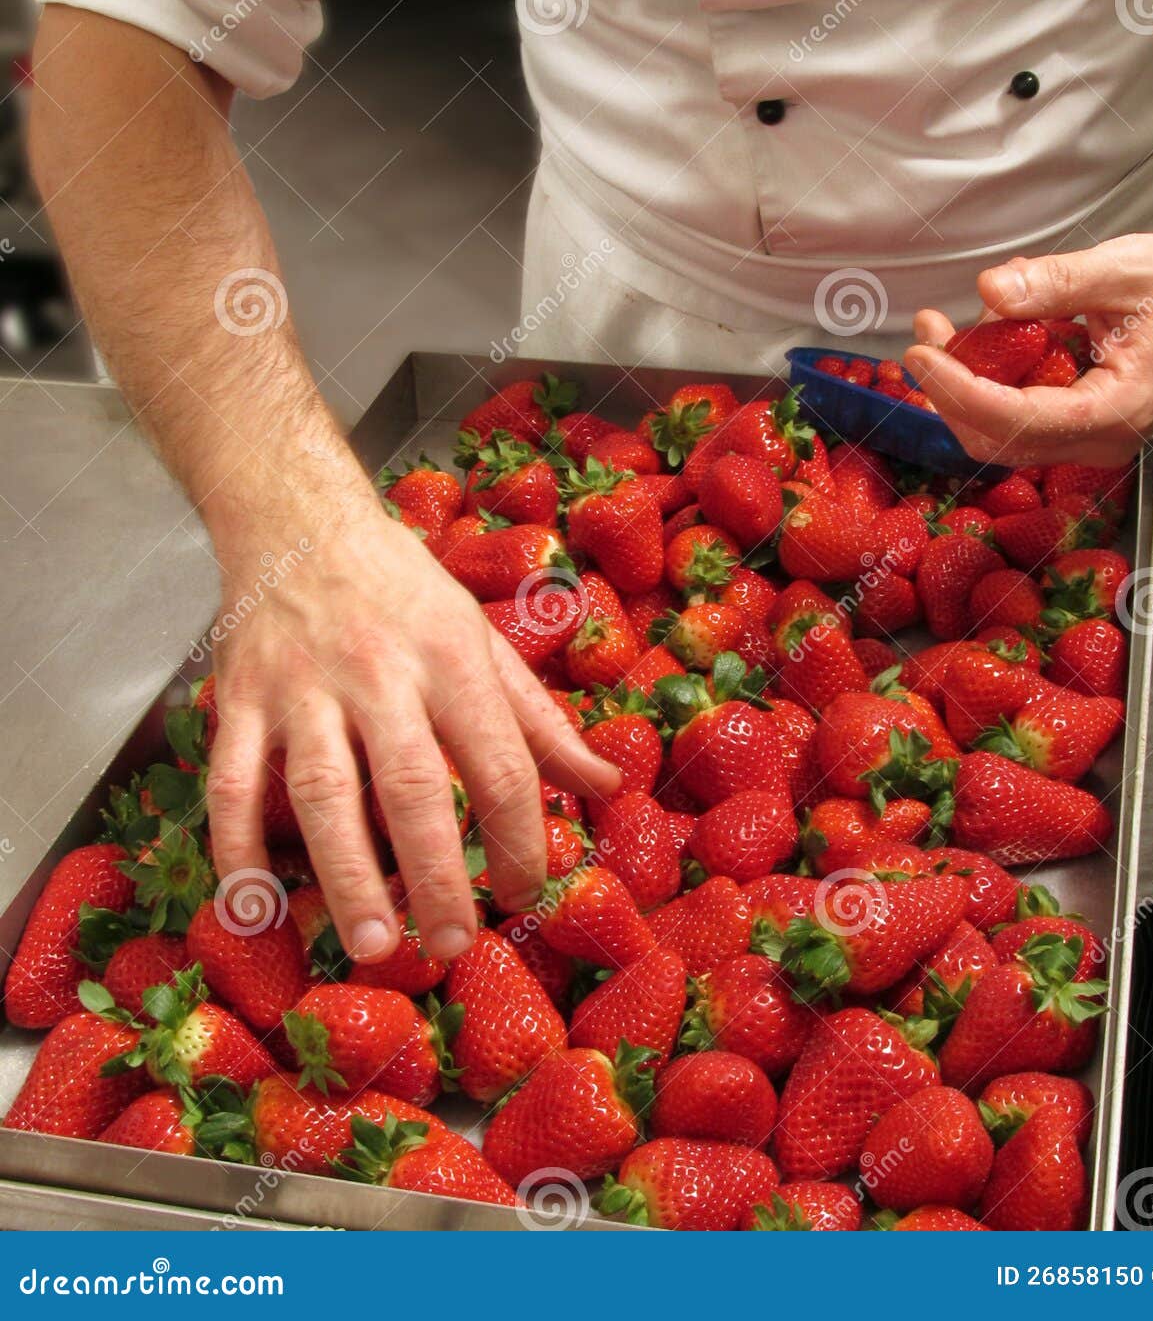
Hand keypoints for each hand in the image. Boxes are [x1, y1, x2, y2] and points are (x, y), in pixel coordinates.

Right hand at [205, 510, 618, 962]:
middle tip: (451, 944)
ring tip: (373, 944)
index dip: (521, 838)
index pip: (500, 763)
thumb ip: (541, 721)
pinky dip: (235, 850)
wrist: (300, 524)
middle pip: (412, 787)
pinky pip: (230, 786)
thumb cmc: (403, 590)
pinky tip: (256, 907)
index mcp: (452, 660)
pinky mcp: (240, 702)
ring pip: (323, 794)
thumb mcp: (484, 640)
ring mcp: (302, 690)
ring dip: (348, 875)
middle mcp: (380, 675)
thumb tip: (606, 785)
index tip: (527, 894)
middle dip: (437, 874)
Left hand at [904, 232, 1152, 466]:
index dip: (960, 390)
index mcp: (1121, 409)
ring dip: (963, 384)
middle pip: (1000, 438)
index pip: (1019, 419)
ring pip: (1002, 432)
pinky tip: (978, 335)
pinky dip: (988, 380)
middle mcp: (1104, 437)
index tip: (923, 354)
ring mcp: (1091, 436)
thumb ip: (1054, 283)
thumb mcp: (1120, 269)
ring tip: (939, 327)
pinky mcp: (1079, 422)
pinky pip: (1018, 416)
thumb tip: (990, 290)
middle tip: (924, 333)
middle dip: (950, 388)